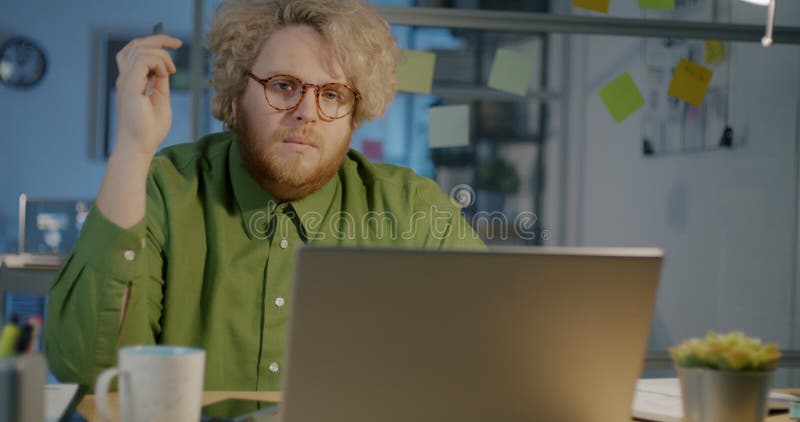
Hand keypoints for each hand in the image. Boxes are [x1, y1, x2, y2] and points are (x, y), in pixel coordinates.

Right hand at [113, 34, 181, 157]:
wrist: (140, 146)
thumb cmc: (150, 129)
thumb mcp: (161, 99)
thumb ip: (161, 82)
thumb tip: (165, 68)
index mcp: (132, 80)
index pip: (137, 51)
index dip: (155, 43)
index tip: (176, 45)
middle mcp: (125, 78)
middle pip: (136, 44)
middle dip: (158, 38)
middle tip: (178, 43)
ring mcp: (126, 81)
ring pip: (140, 48)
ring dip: (161, 53)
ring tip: (171, 70)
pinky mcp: (129, 86)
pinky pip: (143, 59)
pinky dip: (158, 61)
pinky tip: (165, 74)